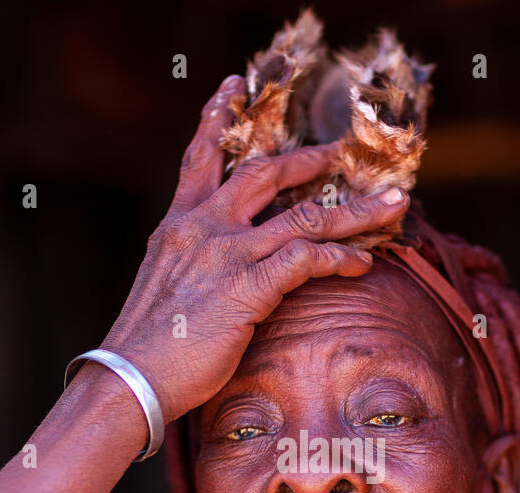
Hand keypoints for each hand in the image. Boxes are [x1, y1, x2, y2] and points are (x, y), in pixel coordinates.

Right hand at [98, 75, 409, 423]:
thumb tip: (216, 271)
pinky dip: (341, 258)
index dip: (218, 118)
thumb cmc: (148, 346)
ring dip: (355, 210)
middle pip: (264, 174)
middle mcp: (202, 228)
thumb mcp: (165, 287)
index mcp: (177, 225)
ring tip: (390, 205)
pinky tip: (362, 263)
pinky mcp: (247, 288)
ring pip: (305, 216)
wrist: (129, 379)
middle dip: (308, 159)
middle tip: (337, 151)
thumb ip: (192, 264)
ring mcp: (227, 255)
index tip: (233, 86)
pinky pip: (307, 259)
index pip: (200, 157)